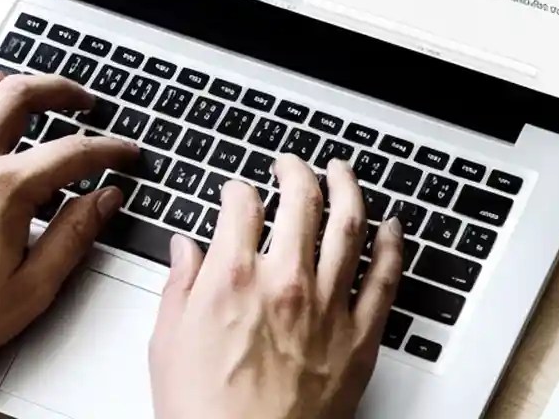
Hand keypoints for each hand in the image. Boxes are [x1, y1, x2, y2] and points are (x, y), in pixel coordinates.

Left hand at [0, 71, 137, 418]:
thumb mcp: (32, 288)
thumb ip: (74, 235)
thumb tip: (104, 200)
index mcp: (3, 190)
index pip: (71, 152)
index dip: (109, 149)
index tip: (125, 153)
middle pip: (17, 95)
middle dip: (59, 89)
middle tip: (83, 101)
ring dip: (1, 82)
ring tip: (25, 89)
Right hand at [150, 156, 403, 418]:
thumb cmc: (205, 415)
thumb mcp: (167, 345)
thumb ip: (178, 287)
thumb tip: (184, 251)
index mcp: (233, 278)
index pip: (241, 205)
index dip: (238, 189)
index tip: (238, 191)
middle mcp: (286, 282)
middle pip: (301, 200)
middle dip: (296, 171)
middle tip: (292, 164)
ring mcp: (328, 306)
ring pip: (349, 225)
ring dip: (347, 187)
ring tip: (342, 171)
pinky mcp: (360, 336)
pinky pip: (385, 277)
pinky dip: (391, 244)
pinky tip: (391, 227)